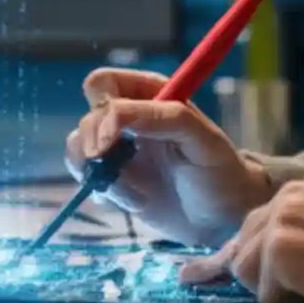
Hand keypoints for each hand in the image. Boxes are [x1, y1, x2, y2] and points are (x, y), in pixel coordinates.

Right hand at [65, 68, 273, 247]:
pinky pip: (88, 182)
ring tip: (134, 194)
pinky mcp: (115, 182)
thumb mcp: (197, 136)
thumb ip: (157, 117)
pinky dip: (107, 195)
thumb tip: (108, 122)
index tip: (109, 139)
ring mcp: (119, 152)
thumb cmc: (218, 170)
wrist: (225, 218)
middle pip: (85, 119)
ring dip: (100, 175)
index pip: (103, 84)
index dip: (101, 108)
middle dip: (94, 147)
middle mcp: (128, 119)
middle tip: (114, 166)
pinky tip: (136, 203)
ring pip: (78, 151)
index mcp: (150, 94)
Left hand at [179, 175, 303, 302]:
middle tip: (297, 288)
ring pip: (244, 268)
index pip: (254, 225)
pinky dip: (286, 302)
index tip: (205, 272)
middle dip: (259, 273)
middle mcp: (288, 195)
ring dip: (273, 288)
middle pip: (243, 245)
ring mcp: (281, 218)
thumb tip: (259, 262)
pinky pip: (261, 291)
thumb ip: (298, 236)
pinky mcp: (279, 247)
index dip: (242, 255)